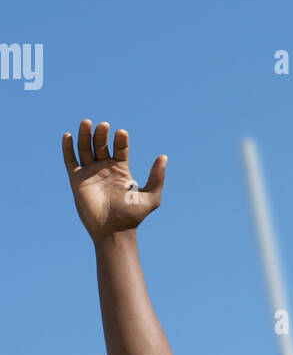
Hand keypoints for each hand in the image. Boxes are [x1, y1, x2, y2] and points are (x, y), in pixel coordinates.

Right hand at [62, 120, 165, 241]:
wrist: (113, 231)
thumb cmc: (133, 216)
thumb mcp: (151, 197)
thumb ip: (157, 177)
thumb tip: (163, 157)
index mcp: (121, 169)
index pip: (120, 148)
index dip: (120, 140)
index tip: (121, 133)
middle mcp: (105, 168)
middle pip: (101, 144)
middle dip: (101, 134)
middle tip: (103, 125)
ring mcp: (90, 173)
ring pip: (85, 149)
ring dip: (85, 135)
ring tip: (87, 122)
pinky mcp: (77, 180)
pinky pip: (71, 161)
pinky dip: (68, 148)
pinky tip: (67, 136)